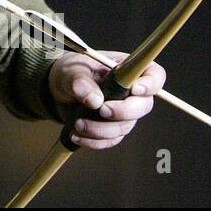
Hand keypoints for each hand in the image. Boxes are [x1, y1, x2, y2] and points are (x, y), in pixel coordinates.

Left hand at [47, 51, 164, 149]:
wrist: (57, 91)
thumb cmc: (69, 73)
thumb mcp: (69, 71)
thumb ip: (79, 81)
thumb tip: (95, 100)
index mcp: (126, 69)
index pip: (153, 75)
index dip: (150, 83)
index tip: (134, 89)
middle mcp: (130, 91)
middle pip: (143, 105)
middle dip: (124, 111)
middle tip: (102, 110)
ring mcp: (123, 111)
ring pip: (125, 126)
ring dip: (102, 129)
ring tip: (78, 124)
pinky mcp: (112, 128)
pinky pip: (111, 139)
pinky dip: (94, 140)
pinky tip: (76, 135)